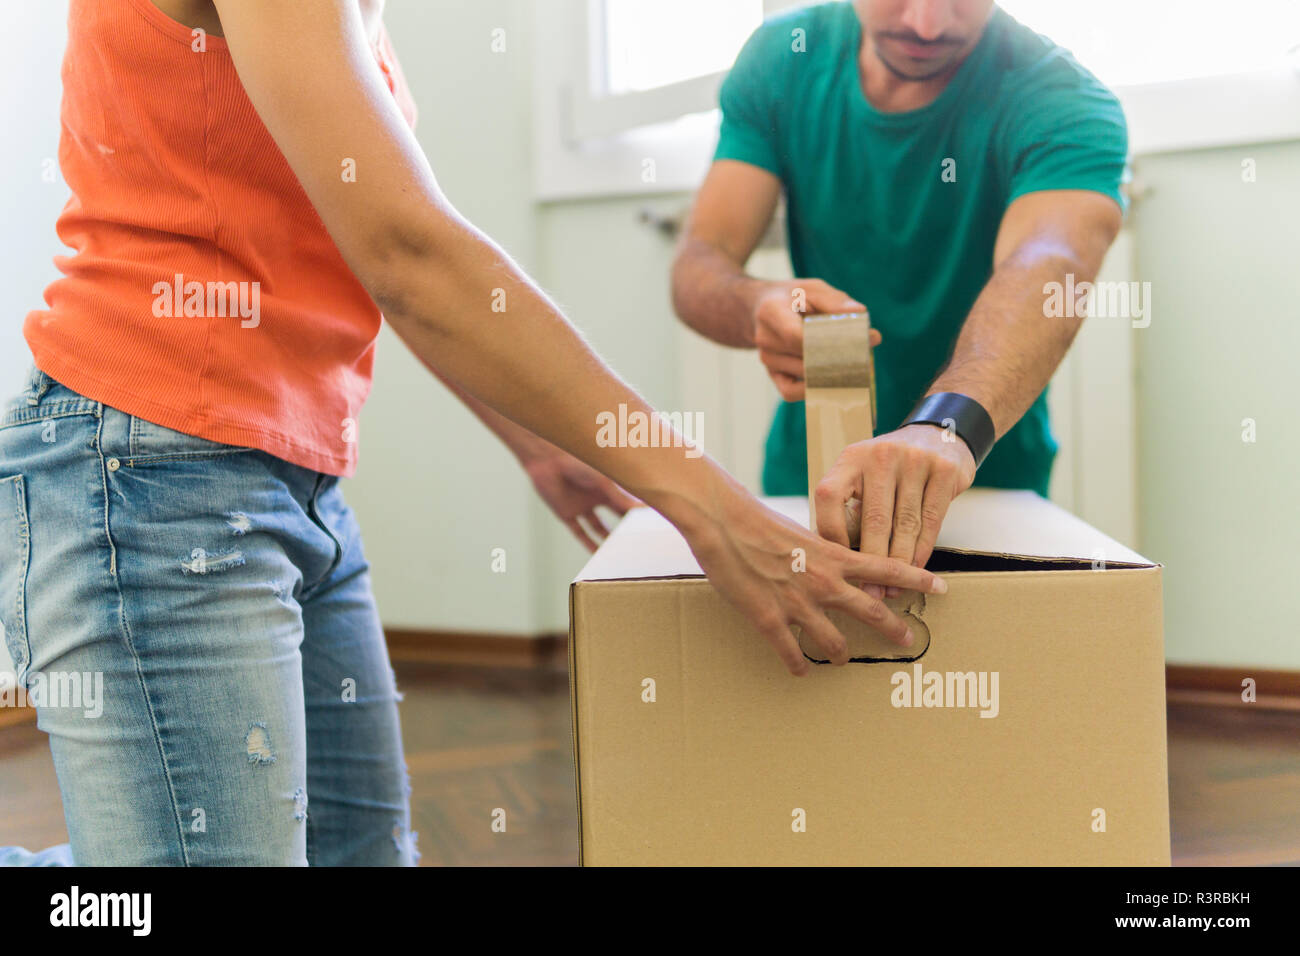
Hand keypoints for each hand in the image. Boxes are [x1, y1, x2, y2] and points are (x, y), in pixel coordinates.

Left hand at [523, 450, 639, 551]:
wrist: (547, 461)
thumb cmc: (577, 462)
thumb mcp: (603, 482)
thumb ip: (620, 498)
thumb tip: (641, 510)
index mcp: (608, 485)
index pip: (628, 502)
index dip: (640, 512)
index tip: (654, 522)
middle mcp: (597, 496)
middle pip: (616, 515)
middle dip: (628, 526)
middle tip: (641, 539)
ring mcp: (582, 506)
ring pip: (598, 527)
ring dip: (608, 538)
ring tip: (623, 551)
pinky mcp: (567, 514)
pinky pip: (579, 532)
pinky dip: (587, 543)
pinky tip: (598, 553)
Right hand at [674, 480, 947, 674]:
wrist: (725, 523)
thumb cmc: (757, 521)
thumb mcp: (800, 533)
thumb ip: (820, 551)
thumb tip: (828, 561)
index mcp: (833, 555)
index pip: (886, 568)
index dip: (916, 578)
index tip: (941, 587)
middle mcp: (824, 582)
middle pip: (872, 610)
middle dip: (894, 628)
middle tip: (908, 640)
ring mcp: (799, 604)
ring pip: (834, 642)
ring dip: (841, 654)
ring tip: (843, 660)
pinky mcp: (770, 619)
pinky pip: (791, 653)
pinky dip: (797, 665)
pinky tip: (799, 670)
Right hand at [750, 278, 879, 400]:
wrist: (760, 310)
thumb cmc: (793, 298)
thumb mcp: (812, 289)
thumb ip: (836, 300)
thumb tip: (861, 314)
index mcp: (771, 312)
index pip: (797, 336)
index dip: (827, 343)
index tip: (859, 342)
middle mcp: (765, 339)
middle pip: (804, 359)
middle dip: (838, 360)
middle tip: (865, 357)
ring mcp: (767, 360)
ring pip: (804, 376)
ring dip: (831, 374)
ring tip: (853, 364)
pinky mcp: (772, 375)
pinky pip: (792, 392)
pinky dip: (813, 389)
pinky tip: (830, 377)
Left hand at [813, 423, 976, 593]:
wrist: (938, 435)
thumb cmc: (890, 469)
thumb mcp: (863, 475)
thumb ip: (850, 508)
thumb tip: (837, 562)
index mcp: (851, 457)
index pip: (829, 497)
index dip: (830, 533)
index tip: (835, 561)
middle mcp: (881, 455)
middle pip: (873, 519)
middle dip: (871, 562)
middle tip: (868, 593)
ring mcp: (915, 460)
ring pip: (905, 524)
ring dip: (899, 563)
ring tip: (892, 588)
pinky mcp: (944, 471)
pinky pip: (931, 520)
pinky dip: (922, 550)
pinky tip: (915, 569)